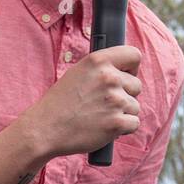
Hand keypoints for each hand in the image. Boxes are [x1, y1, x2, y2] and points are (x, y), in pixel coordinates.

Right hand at [24, 45, 142, 158]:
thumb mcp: (78, 73)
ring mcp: (115, 100)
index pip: (134, 55)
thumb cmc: (60, 103)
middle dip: (126, 95)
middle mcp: (109, 77)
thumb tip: (123, 72)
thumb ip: (101, 69)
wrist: (46, 128)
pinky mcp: (117, 122)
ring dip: (122, 113)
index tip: (126, 77)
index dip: (132, 68)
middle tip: (105, 104)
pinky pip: (134, 123)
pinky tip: (105, 127)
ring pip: (135, 106)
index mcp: (98, 61)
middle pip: (137, 85)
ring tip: (100, 117)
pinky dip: (123, 128)